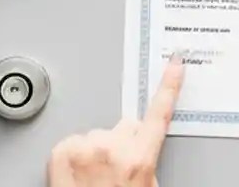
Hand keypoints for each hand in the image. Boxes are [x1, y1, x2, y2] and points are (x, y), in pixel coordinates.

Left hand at [48, 57, 184, 186]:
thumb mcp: (147, 186)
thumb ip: (143, 160)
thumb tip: (135, 149)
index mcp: (141, 157)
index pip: (159, 113)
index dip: (169, 86)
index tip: (176, 63)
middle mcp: (114, 147)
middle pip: (124, 126)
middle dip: (121, 142)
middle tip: (114, 171)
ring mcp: (86, 147)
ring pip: (96, 135)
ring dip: (94, 151)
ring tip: (92, 179)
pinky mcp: (62, 151)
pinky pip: (73, 143)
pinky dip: (73, 156)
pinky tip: (77, 176)